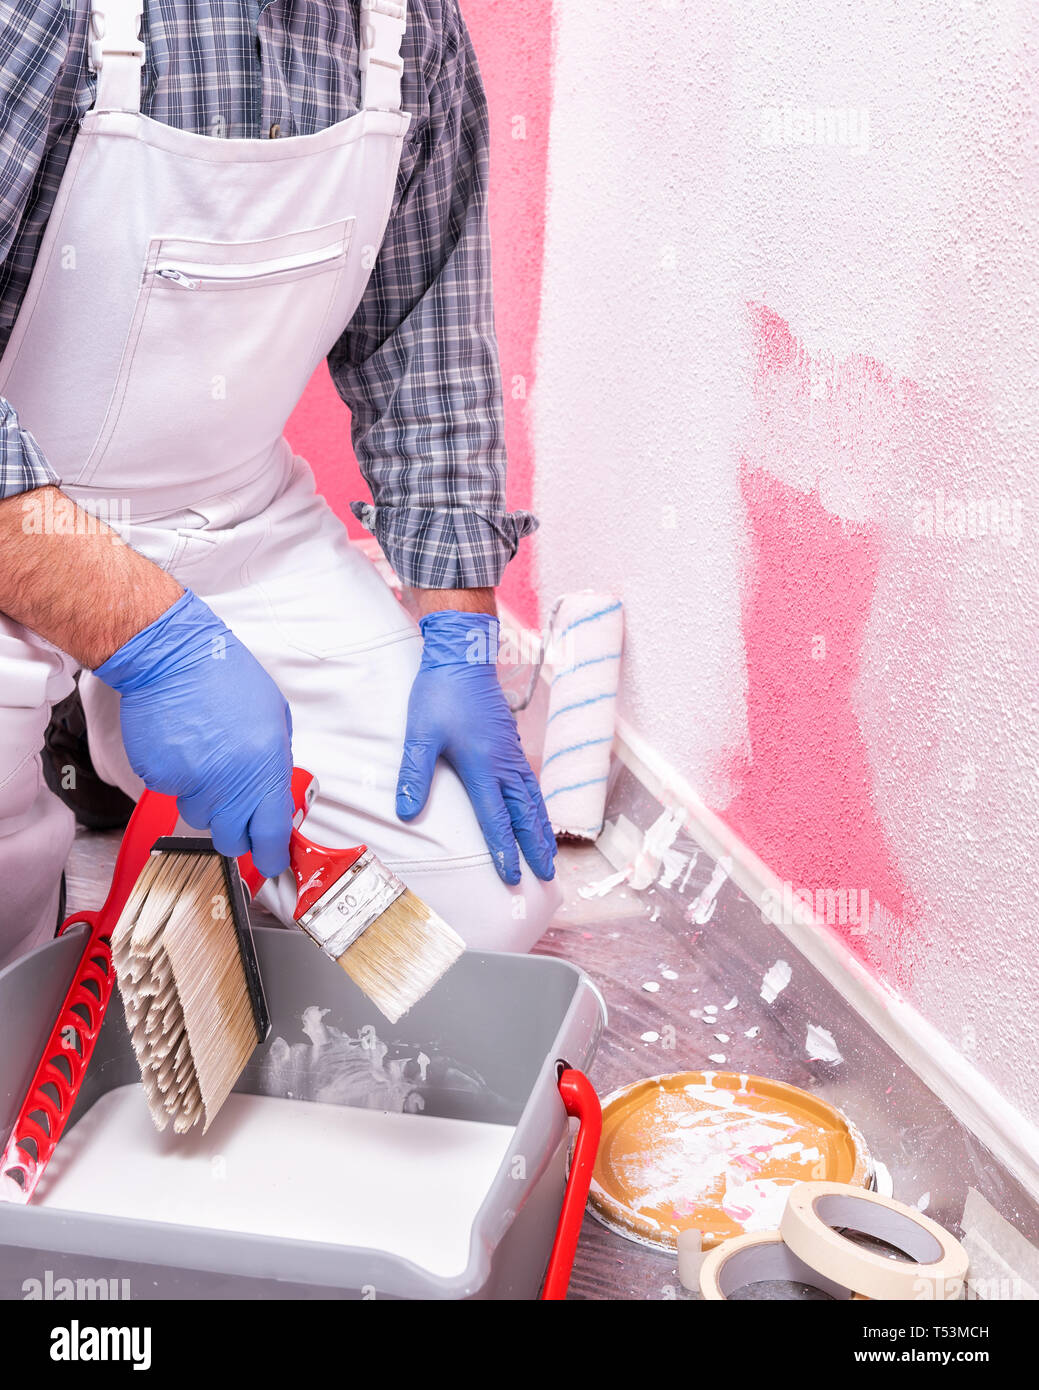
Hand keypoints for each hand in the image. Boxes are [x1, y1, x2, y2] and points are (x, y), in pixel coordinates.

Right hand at [95, 590, 293, 877]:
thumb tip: (275, 794)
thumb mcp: (275, 717)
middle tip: (235, 807)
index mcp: (266, 769)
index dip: (273, 857)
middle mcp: (230, 784)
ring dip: (205, 798)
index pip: (272, 834)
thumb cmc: (226, 678)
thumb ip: (276, 761)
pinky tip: (183, 746)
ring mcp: (193, 784)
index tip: (273, 864)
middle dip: (237, 831)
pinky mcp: (161, 779)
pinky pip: (172, 793)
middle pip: (233, 839)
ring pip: (200, 816)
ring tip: (205, 755)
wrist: (172, 658)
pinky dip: (177, 777)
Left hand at [396, 610, 555, 884]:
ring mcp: (512, 753)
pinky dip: (539, 806)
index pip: (495, 818)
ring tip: (550, 855)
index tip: (512, 877)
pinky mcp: (511, 744)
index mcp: (482, 765)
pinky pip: (532, 783)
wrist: (463, 655)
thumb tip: (406, 814)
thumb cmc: (440, 693)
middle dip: (536, 847)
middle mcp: (504, 763)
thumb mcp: (420, 735)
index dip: (504, 850)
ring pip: (534, 799)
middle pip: (526, 814)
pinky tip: (537, 814)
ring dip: (542, 829)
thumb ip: (414, 775)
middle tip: (547, 877)